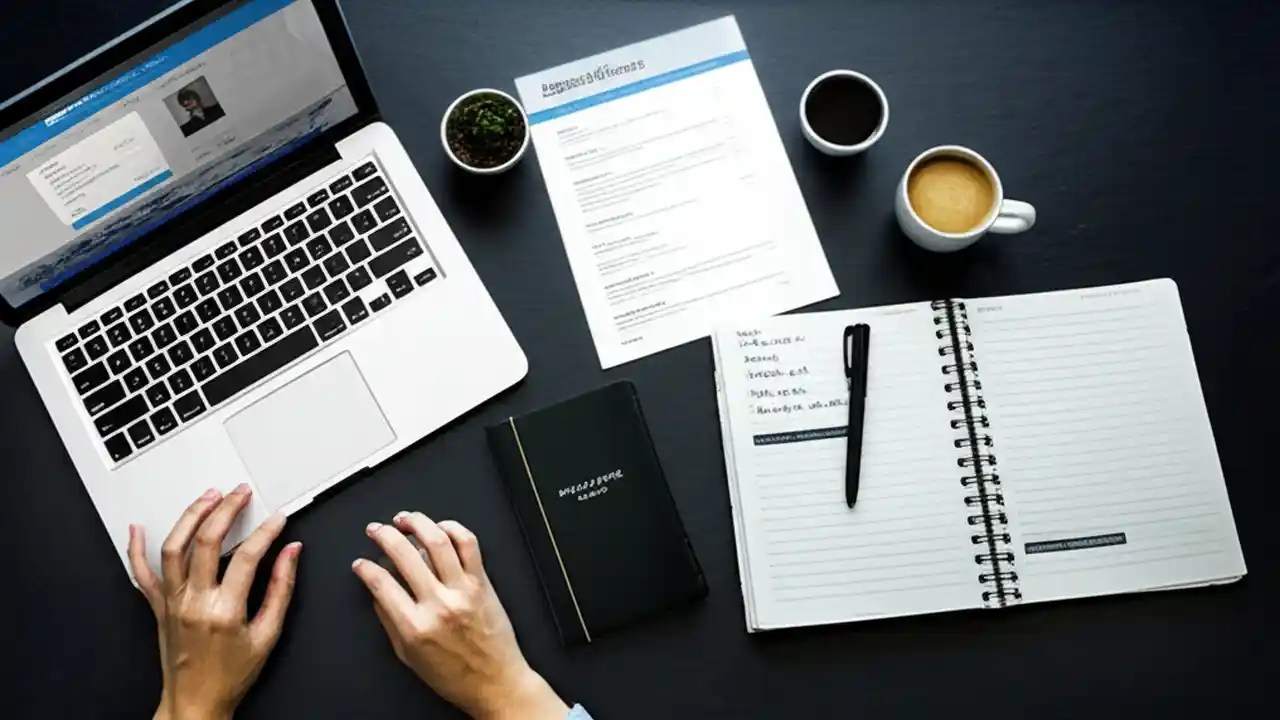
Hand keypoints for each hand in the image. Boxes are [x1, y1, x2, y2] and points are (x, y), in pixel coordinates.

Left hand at [128, 485, 301, 719]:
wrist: (195, 703)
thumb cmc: (231, 675)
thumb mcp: (268, 635)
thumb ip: (281, 589)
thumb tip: (291, 553)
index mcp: (224, 611)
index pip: (247, 556)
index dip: (266, 532)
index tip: (278, 519)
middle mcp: (193, 602)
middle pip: (206, 541)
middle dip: (226, 510)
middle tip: (240, 494)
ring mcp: (171, 603)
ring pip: (173, 548)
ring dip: (190, 516)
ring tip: (207, 497)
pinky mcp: (158, 607)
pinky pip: (141, 574)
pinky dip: (135, 549)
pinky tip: (137, 529)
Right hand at [352, 513, 567, 719]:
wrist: (495, 682)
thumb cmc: (455, 675)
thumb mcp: (408, 656)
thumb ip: (390, 622)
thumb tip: (377, 592)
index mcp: (415, 627)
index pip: (382, 583)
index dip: (365, 567)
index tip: (361, 562)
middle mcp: (439, 605)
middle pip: (406, 554)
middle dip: (384, 535)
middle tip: (376, 530)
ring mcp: (463, 591)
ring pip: (438, 541)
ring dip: (417, 522)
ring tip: (405, 519)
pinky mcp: (483, 583)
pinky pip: (469, 545)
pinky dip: (453, 528)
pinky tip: (440, 527)